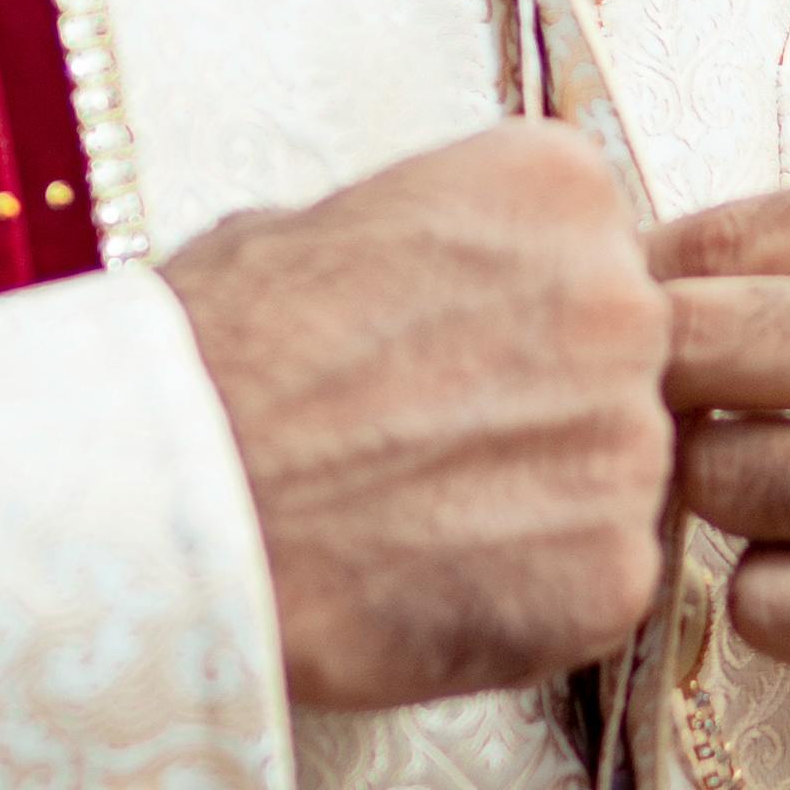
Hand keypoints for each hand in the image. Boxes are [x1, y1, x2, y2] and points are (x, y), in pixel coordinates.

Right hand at [166, 123, 672, 711]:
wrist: (159, 509)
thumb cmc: (202, 362)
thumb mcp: (306, 230)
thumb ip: (422, 247)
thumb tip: (439, 282)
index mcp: (554, 188)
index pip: (592, 252)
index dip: (513, 317)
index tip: (440, 354)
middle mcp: (621, 300)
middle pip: (623, 362)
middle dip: (543, 409)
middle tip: (425, 450)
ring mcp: (630, 442)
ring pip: (618, 478)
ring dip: (540, 505)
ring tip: (410, 524)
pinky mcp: (617, 572)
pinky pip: (600, 584)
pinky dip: (529, 601)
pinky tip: (426, 587)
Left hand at [650, 169, 789, 732]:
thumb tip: (669, 260)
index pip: (733, 238)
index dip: (654, 281)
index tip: (636, 315)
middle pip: (700, 351)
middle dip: (653, 382)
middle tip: (658, 408)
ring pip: (727, 485)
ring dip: (728, 494)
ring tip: (788, 493)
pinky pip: (775, 611)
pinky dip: (776, 600)